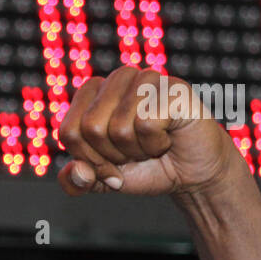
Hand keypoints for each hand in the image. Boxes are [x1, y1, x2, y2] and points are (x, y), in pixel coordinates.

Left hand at [55, 66, 248, 196]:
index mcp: (92, 92)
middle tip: (135, 152)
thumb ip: (77, 181)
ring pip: (118, 128)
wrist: (192, 173)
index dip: (89, 158)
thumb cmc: (147, 167)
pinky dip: (156, 144)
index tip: (111, 163)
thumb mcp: (103, 180)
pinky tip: (168, 138)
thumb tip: (77, 172)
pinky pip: (146, 125)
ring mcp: (147, 79)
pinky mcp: (174, 88)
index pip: (68, 131)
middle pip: (90, 128)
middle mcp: (118, 78)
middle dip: (112, 155)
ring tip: (152, 144)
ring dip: (136, 150)